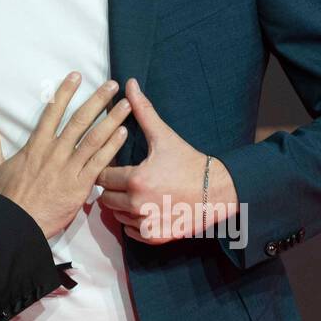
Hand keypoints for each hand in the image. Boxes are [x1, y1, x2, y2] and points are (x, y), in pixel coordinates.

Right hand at [0, 72, 129, 239]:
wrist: (17, 226)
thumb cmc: (5, 199)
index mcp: (36, 146)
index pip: (52, 112)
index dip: (64, 92)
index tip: (76, 76)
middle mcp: (55, 153)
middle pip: (79, 121)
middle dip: (97, 100)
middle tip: (112, 84)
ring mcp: (69, 169)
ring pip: (94, 139)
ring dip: (111, 120)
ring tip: (126, 105)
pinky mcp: (80, 186)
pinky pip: (99, 162)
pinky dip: (112, 147)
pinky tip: (124, 133)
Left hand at [97, 78, 237, 243]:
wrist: (218, 191)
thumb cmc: (188, 162)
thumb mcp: (164, 136)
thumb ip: (142, 111)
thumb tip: (129, 83)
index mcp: (136, 179)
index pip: (102, 176)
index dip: (107, 170)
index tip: (117, 167)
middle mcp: (138, 205)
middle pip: (105, 198)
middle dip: (112, 189)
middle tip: (125, 180)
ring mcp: (147, 223)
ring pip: (116, 216)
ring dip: (122, 206)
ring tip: (137, 193)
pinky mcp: (155, 236)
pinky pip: (130, 231)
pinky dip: (134, 222)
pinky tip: (146, 208)